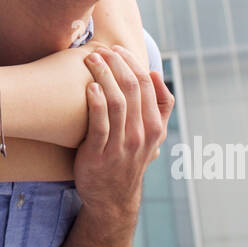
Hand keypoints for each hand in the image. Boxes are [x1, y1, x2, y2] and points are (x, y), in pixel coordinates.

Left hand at [73, 44, 173, 223]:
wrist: (111, 198)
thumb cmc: (127, 157)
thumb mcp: (150, 135)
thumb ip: (157, 107)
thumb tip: (153, 72)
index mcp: (155, 127)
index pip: (148, 85)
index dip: (133, 62)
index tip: (117, 48)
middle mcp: (142, 136)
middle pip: (133, 89)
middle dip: (117, 63)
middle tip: (100, 49)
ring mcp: (121, 146)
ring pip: (117, 102)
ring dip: (104, 76)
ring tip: (91, 60)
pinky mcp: (100, 155)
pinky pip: (100, 124)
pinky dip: (96, 102)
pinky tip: (90, 87)